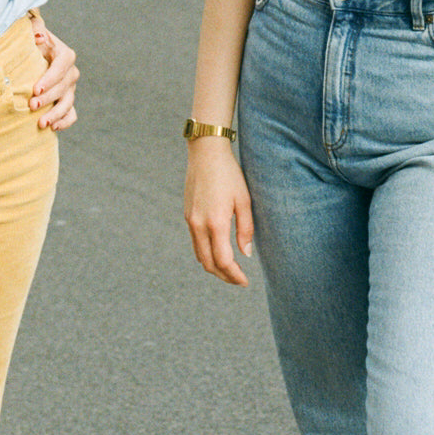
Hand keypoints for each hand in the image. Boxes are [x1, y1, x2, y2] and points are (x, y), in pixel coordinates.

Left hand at [29, 16, 78, 129]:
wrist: (31, 56)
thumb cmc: (30, 43)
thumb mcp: (31, 31)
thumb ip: (35, 28)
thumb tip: (39, 36)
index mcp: (64, 54)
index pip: (62, 65)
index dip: (50, 78)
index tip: (35, 89)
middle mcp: (70, 72)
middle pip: (63, 86)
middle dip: (48, 98)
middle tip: (32, 105)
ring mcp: (69, 88)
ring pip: (68, 103)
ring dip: (56, 114)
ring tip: (42, 123)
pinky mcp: (66, 101)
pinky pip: (71, 114)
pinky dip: (65, 122)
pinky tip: (53, 128)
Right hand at [184, 141, 253, 286]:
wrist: (206, 152)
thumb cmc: (229, 174)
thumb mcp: (244, 199)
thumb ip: (246, 229)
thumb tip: (245, 255)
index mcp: (216, 222)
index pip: (223, 261)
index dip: (234, 276)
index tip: (245, 282)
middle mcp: (199, 225)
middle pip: (208, 264)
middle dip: (224, 276)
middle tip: (238, 279)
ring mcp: (190, 220)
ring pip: (200, 255)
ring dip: (214, 266)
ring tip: (230, 268)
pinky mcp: (187, 215)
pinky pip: (195, 242)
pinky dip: (206, 253)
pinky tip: (218, 250)